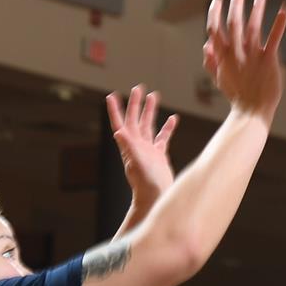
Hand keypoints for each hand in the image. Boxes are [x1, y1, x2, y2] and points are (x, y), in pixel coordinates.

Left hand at [105, 85, 177, 206]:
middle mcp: (137, 145)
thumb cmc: (145, 183)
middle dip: (136, 104)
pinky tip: (173, 119)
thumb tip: (118, 132)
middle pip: (135, 120)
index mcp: (130, 145)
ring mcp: (148, 150)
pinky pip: (163, 137)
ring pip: (149, 125)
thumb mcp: (136, 163)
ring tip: (154, 96)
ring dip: (150, 111)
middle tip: (138, 88)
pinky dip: (167, 128)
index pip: (121, 123)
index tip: (111, 96)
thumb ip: (128, 147)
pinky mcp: (159, 155)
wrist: (156, 197)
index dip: (115, 110)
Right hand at [203, 0, 285, 119]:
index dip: (215, 9)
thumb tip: (206, 44)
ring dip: (257, 7)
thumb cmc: (237, 95)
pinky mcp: (269, 60)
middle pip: (234, 21)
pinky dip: (279, 24)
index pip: (215, 26)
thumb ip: (211, 61)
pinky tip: (284, 9)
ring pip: (253, 25)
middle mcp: (236, 52)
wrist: (252, 111)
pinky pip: (274, 39)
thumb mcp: (220, 78)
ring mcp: (252, 55)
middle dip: (236, 1)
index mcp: (222, 55)